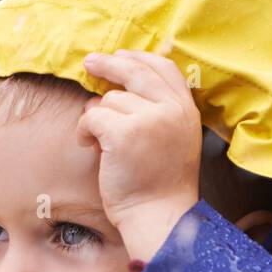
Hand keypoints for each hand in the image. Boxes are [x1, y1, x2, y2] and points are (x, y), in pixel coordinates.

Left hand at [77, 49, 200, 234]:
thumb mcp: (173, 140)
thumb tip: (116, 89)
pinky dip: (85, 130)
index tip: (121, 56)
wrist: (158, 216)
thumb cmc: (159, 186)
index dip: (140, 58)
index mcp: (186, 110)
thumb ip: (157, 113)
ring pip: (109, 99)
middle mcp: (171, 110)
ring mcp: (148, 119)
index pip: (164, 68)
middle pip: (135, 71)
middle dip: (109, 64)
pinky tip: (88, 146)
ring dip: (97, 117)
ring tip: (99, 142)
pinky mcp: (123, 133)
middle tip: (89, 63)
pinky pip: (92, 116)